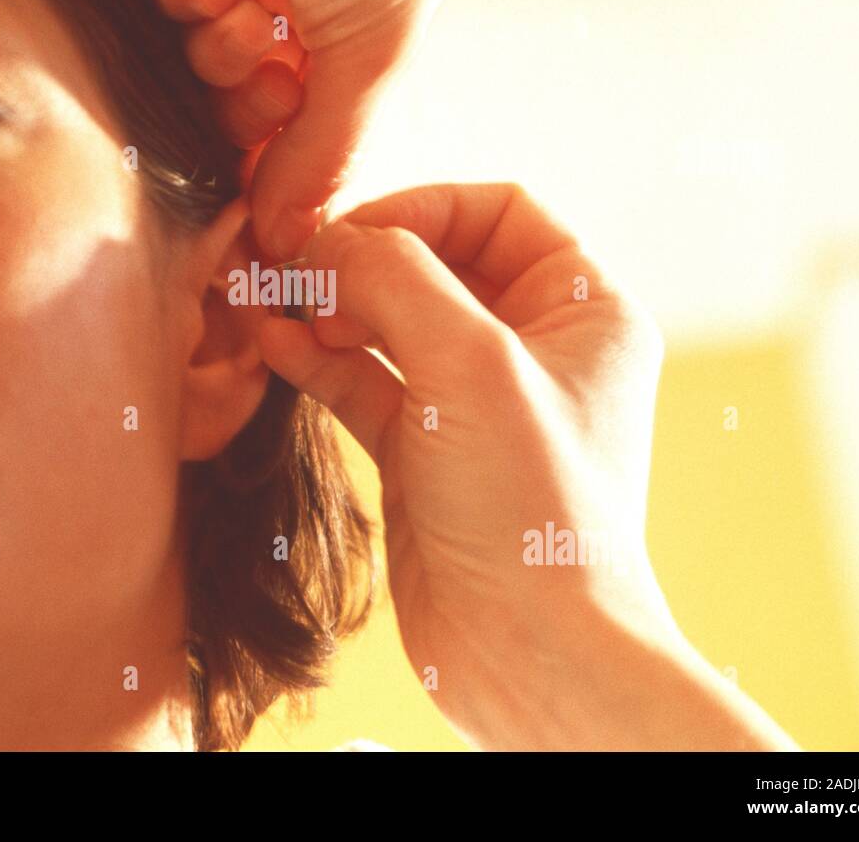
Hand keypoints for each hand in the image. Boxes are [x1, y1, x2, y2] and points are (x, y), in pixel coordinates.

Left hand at [136, 0, 475, 258]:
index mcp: (354, 22)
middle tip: (269, 95)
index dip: (279, 157)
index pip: (303, 115)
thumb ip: (325, 151)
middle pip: (243, 89)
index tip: (263, 205)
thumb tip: (295, 240)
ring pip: (199, 46)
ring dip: (216, 54)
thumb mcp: (371, 51)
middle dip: (248, 110)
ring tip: (244, 27)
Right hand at [257, 183, 798, 749]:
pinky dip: (322, 360)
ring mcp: (476, 403)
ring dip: (332, 308)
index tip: (352, 233)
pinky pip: (368, 384)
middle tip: (299, 270)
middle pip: (436, 265)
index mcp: (583, 310)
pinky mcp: (427, 453)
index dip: (421, 208)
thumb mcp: (471, 364)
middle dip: (363, 260)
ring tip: (274, 301)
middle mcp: (534, 350)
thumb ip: (397, 279)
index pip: (499, 213)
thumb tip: (332, 240)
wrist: (528, 650)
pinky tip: (276, 345)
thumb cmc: (533, 508)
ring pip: (393, 324)